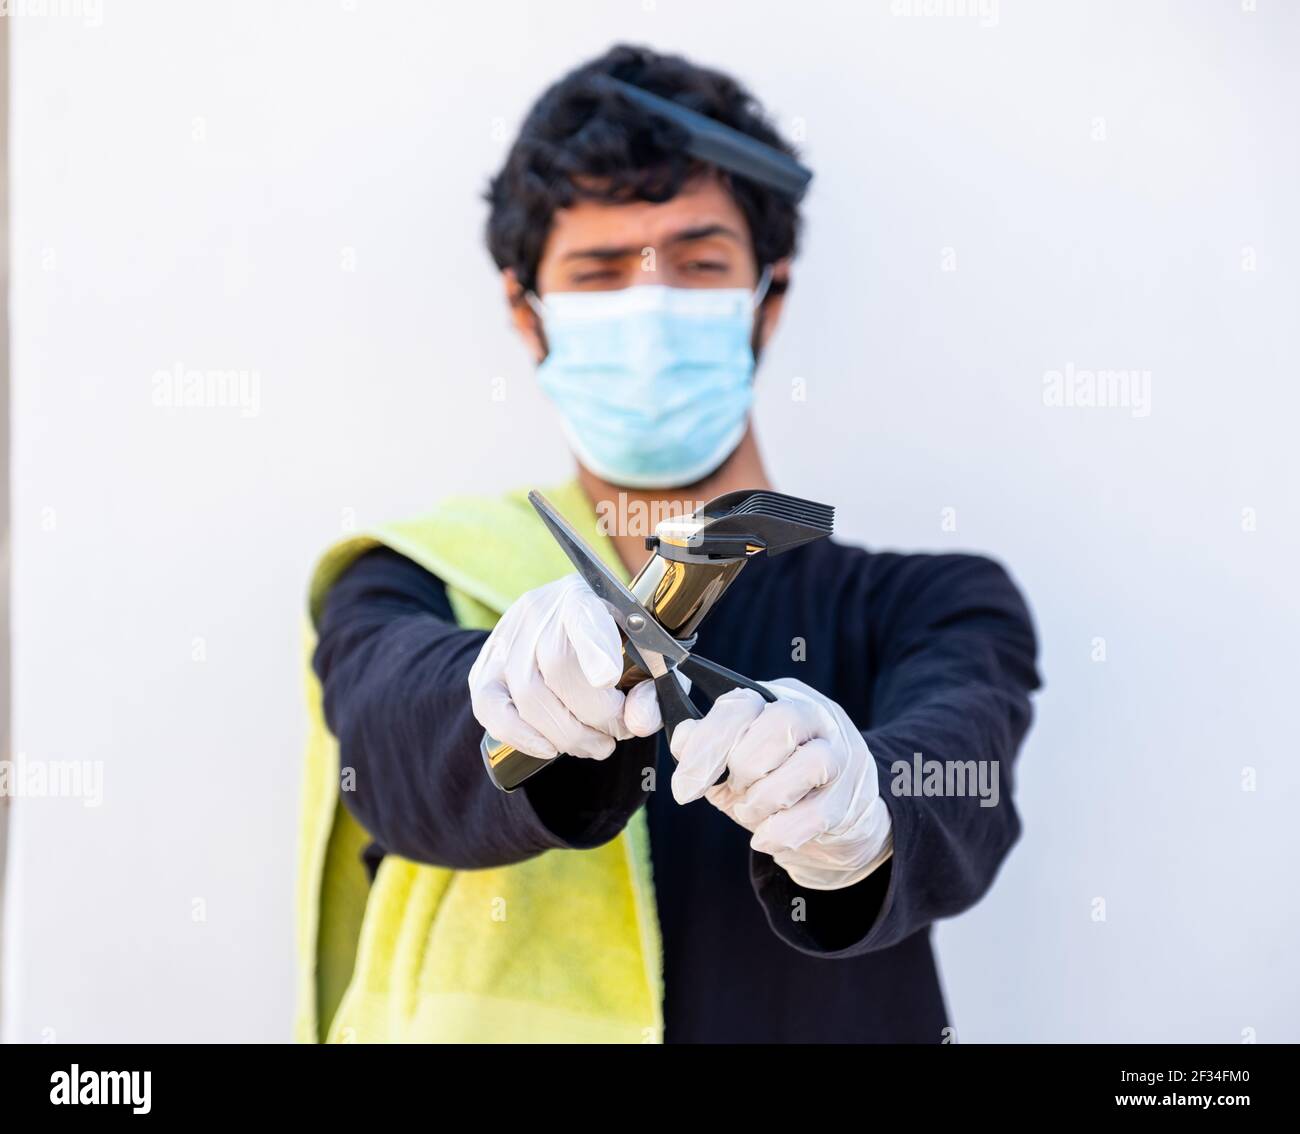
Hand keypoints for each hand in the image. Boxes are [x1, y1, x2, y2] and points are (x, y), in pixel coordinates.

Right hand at [469, 573, 659, 759]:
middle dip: (597, 714)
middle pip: (560, 668)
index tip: (608, 677)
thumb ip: (651, 687)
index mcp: (583, 597)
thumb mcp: (642, 654)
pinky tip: (550, 749)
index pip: (584, 615)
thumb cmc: (610, 642)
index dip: (595, 648)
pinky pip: (490, 709)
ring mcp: (505, 640)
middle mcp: (538, 612)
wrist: (561, 627)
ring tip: (596, 744)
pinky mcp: (484, 669)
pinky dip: (521, 736)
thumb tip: (639, 720)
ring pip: (530, 696)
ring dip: (568, 735)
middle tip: (618, 732)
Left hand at [668, 677, 892, 889]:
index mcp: (776, 697)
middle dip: (744, 768)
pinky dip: (782, 831)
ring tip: (752, 811)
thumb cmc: (772, 781)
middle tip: (735, 790)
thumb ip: (705, 747)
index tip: (684, 789)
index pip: (740, 704)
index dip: (707, 746)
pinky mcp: (850, 796)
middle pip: (778, 724)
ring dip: (764, 799)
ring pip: (807, 762)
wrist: (830, 819)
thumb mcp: (732, 760)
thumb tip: (683, 739)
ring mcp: (840, 753)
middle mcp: (814, 715)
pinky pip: (817, 813)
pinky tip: (766, 837)